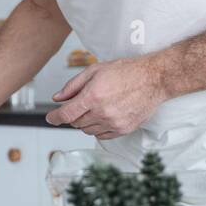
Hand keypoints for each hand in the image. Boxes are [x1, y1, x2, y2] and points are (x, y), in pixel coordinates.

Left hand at [46, 57, 166, 138]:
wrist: (154, 79)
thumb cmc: (127, 72)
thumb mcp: (95, 70)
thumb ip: (73, 86)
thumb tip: (58, 98)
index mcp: (93, 96)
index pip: (66, 115)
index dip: (54, 117)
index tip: (51, 118)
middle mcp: (102, 112)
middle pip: (76, 123)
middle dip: (72, 115)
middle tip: (79, 105)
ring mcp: (114, 123)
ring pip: (87, 130)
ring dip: (85, 122)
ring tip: (95, 107)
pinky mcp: (123, 129)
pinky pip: (102, 135)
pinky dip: (97, 128)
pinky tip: (103, 116)